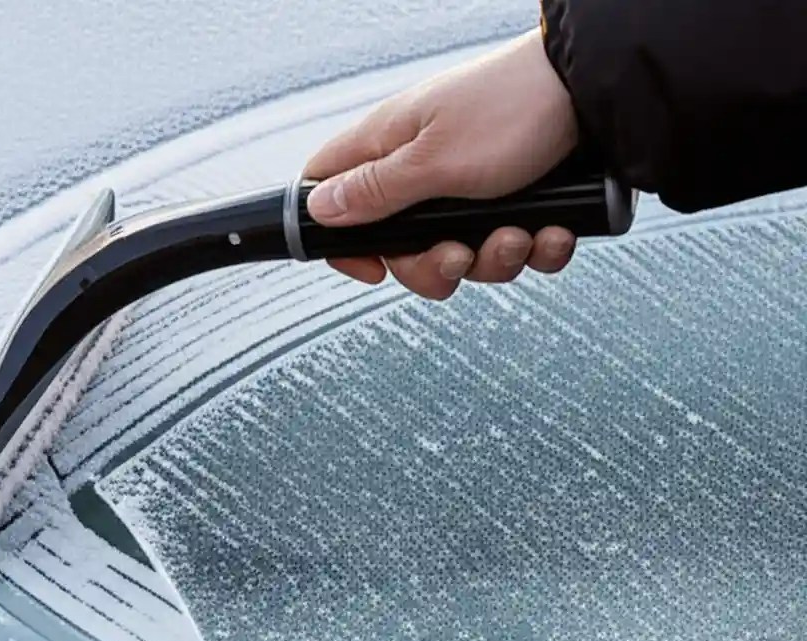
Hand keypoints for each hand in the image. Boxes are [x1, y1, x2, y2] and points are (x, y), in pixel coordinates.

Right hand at [303, 28, 579, 298]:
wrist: (601, 93)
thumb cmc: (514, 108)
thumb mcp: (433, 162)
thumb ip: (373, 192)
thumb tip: (319, 209)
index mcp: (389, 147)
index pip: (331, 196)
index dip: (342, 241)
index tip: (375, 267)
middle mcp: (423, 167)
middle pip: (402, 243)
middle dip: (435, 265)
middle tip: (460, 254)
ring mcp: (470, 183)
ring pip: (461, 251)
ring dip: (494, 258)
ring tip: (520, 233)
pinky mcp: (515, 196)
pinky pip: (511, 244)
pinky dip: (535, 248)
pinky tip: (552, 230)